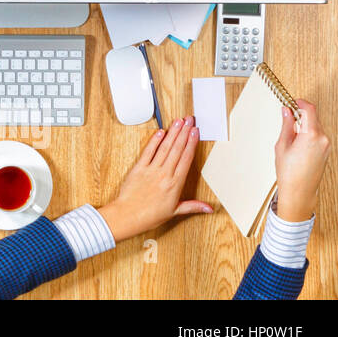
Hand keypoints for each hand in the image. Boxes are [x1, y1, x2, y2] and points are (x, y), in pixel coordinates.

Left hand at [97, 116, 211, 242]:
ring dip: (172, 133)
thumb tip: (209, 208)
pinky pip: (148, 152)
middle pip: (177, 149)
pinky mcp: (138, 168)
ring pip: (164, 148)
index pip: (186, 159)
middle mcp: (164, 174)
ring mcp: (151, 170)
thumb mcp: (175, 212)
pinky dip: (154, 141)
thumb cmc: (150, 215)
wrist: (128, 215)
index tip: (196, 132)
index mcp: (175, 184)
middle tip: (190, 120)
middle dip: (184, 133)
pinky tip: (160, 132)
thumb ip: (193, 206)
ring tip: (179, 122)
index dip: (192, 143)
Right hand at [274, 100, 329, 220]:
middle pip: (314, 117)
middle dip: (301, 114)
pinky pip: (318, 135)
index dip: (300, 103)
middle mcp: (323, 139)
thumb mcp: (282, 145)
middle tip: (287, 115)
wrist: (299, 190)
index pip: (310, 110)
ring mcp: (327, 145)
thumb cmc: (289, 172)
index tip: (293, 101)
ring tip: (291, 133)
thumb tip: (286, 111)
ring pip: (316, 126)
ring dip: (305, 124)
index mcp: (311, 135)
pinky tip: (298, 141)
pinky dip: (309, 133)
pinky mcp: (326, 150)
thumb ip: (286, 125)